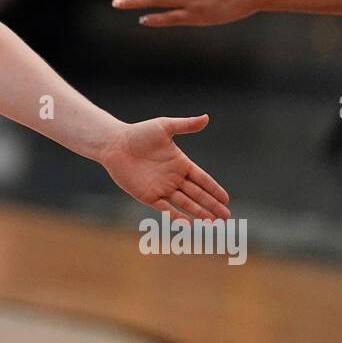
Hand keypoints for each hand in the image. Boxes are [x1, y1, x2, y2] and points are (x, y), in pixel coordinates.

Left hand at [99, 115, 228, 221]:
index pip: (202, 179)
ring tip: (213, 223)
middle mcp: (173, 178)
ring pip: (185, 204)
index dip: (214, 189)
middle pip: (198, 194)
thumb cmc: (139, 133)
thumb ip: (186, 125)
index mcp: (180, 163)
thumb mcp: (165, 127)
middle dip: (212, 206)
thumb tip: (207, 118)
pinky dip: (177, 217)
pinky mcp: (148, 196)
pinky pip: (165, 209)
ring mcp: (161, 188)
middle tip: (226, 217)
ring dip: (199, 213)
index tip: (226, 199)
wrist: (115, 144)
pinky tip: (189, 225)